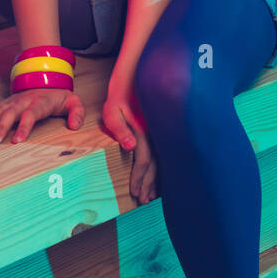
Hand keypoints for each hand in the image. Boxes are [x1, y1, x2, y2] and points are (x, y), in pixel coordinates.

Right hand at [0, 87, 85, 144]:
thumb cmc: (59, 96)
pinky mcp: (3, 103)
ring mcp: (11, 102)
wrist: (46, 79)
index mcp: (39, 102)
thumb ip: (77, 112)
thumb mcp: (73, 101)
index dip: (23, 127)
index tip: (16, 141)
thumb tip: (74, 125)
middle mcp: (22, 101)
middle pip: (9, 114)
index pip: (30, 115)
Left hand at [101, 79, 157, 204]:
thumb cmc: (120, 94)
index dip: (139, 178)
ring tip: (153, 195)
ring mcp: (160, 132)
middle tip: (144, 201)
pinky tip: (162, 177)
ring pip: (163, 161)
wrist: (136, 76)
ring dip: (158, 179)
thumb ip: (120, 128)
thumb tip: (129, 147)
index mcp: (143, 131)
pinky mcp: (161, 130)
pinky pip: (164, 153)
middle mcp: (155, 134)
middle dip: (149, 185)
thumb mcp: (112, 109)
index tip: (134, 193)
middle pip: (155, 166)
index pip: (143, 161)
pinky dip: (163, 168)